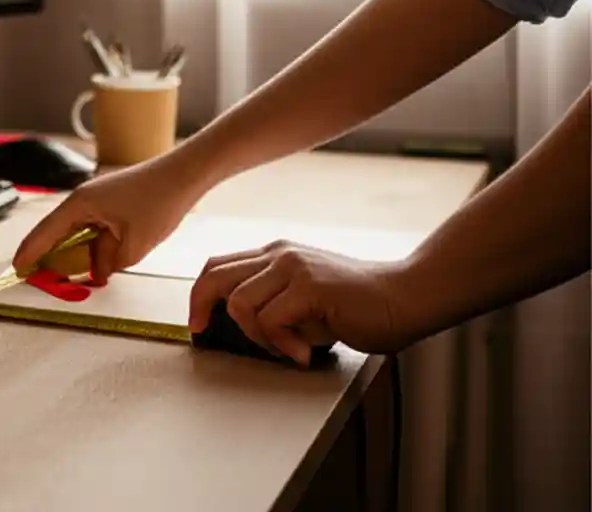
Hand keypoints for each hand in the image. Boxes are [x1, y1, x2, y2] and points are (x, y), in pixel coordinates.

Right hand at [13, 149, 213, 283]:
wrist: (184, 175)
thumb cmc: (159, 202)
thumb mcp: (132, 246)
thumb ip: (108, 263)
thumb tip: (98, 268)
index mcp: (80, 205)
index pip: (45, 233)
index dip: (30, 253)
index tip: (18, 269)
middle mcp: (83, 198)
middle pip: (57, 231)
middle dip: (51, 255)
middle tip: (43, 277)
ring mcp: (97, 197)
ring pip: (78, 230)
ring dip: (77, 251)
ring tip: (77, 273)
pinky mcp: (110, 200)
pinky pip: (93, 225)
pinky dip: (92, 243)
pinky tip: (101, 259)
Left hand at [188, 240, 416, 364]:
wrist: (407, 297)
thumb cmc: (359, 307)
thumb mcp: (304, 302)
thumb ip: (273, 306)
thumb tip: (238, 329)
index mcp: (275, 254)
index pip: (218, 266)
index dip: (198, 295)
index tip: (198, 324)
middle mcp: (279, 254)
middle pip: (214, 276)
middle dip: (201, 310)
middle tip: (208, 336)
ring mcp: (293, 267)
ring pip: (239, 303)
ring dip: (256, 336)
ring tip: (286, 348)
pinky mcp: (309, 286)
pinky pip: (269, 320)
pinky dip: (282, 344)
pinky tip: (304, 352)